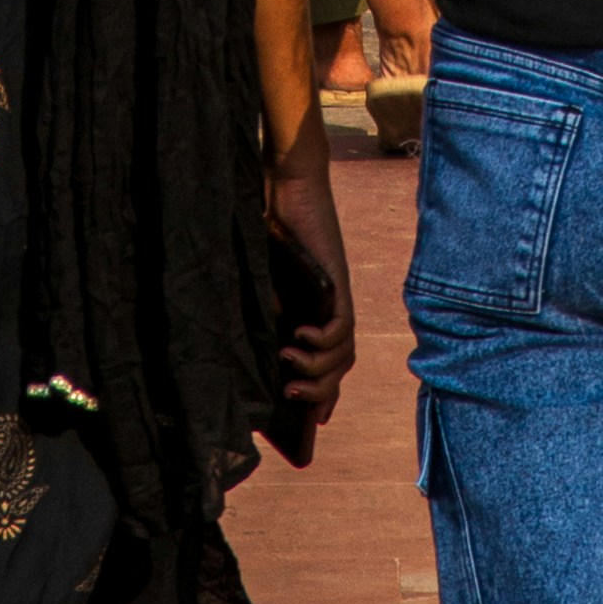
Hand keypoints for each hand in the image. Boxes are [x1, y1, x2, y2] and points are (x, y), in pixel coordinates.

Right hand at [266, 129, 356, 426]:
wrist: (287, 185)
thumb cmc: (271, 227)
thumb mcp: (264, 280)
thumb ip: (267, 309)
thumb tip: (258, 347)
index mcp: (317, 310)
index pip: (331, 361)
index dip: (326, 391)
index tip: (313, 418)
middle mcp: (334, 307)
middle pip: (341, 365)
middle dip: (320, 390)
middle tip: (292, 396)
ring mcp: (339, 296)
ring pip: (344, 353)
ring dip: (318, 370)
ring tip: (290, 372)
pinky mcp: (338, 282)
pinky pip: (342, 326)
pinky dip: (323, 341)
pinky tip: (300, 338)